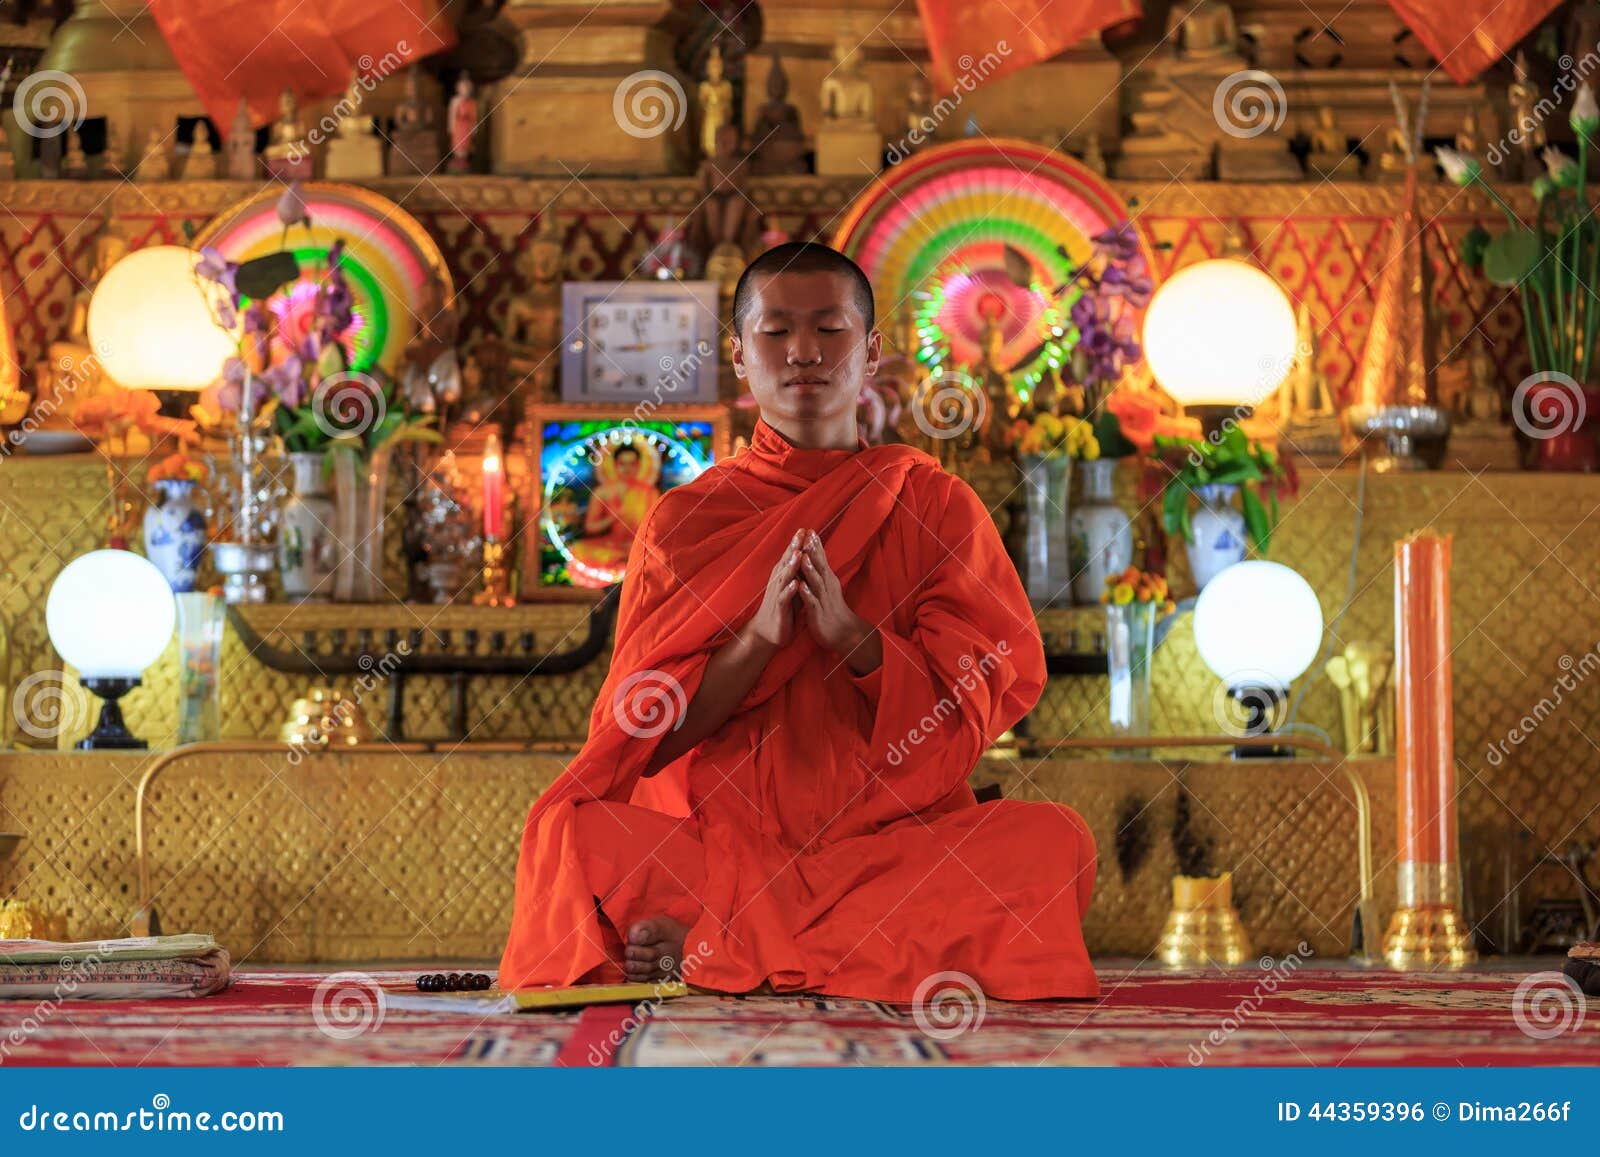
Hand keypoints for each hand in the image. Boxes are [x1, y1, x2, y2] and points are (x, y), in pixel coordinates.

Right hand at [741, 528, 805, 649]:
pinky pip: (784, 598)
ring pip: (785, 577)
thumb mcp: (793, 587)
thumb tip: (810, 557)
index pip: (791, 556)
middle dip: (794, 547)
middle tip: (801, 532)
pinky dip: (789, 590)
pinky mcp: (779, 608)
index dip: (798, 543)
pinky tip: (795, 584)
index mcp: (784, 576)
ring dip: (791, 565)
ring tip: (797, 553)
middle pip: (786, 561)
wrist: (768, 632)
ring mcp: (778, 594)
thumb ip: (799, 573)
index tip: (808, 529)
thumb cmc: (783, 608)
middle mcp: (779, 582)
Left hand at [797, 531, 869, 656]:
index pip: (821, 559)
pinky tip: (802, 586)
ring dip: (810, 569)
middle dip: (813, 551)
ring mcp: (823, 599)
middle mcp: (827, 587)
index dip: (815, 545)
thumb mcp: (828, 588)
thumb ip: (821, 574)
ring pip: (816, 582)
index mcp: (827, 580)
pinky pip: (812, 602)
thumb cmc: (832, 610)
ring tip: (804, 556)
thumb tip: (816, 558)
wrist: (843, 634)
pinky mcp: (818, 613)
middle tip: (808, 535)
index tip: (809, 530)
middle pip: (820, 566)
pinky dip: (807, 593)